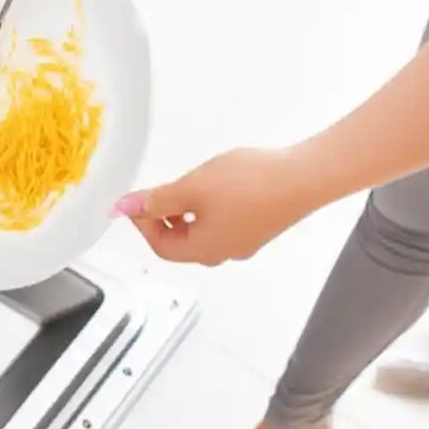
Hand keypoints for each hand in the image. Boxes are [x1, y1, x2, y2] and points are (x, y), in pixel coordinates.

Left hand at [114, 148, 323, 265]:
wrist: (305, 176)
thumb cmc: (250, 184)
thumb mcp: (191, 188)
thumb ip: (156, 200)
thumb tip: (124, 208)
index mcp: (203, 251)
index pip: (160, 246)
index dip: (142, 223)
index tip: (135, 200)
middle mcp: (224, 253)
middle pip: (180, 242)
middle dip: (163, 217)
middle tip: (157, 192)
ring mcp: (245, 241)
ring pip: (202, 231)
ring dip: (185, 211)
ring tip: (185, 185)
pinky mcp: (260, 226)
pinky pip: (223, 223)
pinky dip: (208, 208)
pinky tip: (214, 186)